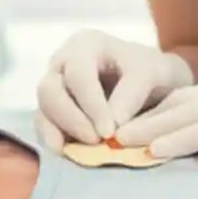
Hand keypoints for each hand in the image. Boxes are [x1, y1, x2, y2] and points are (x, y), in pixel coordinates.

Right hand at [35, 29, 194, 148]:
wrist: (154, 83)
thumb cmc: (151, 71)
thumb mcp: (153, 72)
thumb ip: (133, 91)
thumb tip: (114, 122)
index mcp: (85, 45)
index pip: (78, 74)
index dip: (91, 104)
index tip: (110, 132)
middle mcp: (63, 63)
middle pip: (50, 89)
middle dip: (71, 118)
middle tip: (96, 140)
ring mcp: (55, 86)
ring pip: (43, 107)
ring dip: (61, 130)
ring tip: (84, 150)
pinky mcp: (53, 110)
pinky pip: (43, 123)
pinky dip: (52, 138)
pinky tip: (65, 153)